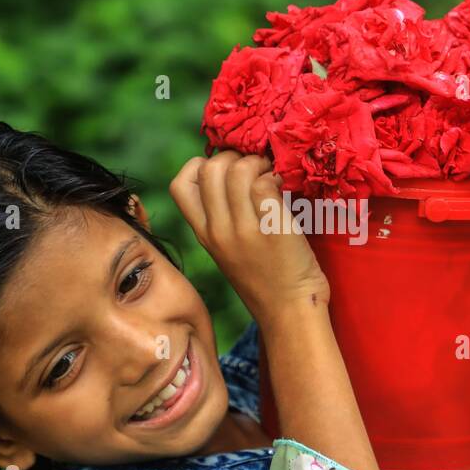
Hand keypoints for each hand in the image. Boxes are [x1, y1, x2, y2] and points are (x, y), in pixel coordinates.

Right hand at [169, 151, 329, 325]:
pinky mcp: (271, 229)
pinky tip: (284, 189)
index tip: (226, 171)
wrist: (290, 312)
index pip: (179, 185)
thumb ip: (223, 219)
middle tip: (257, 169)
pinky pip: (265, 183)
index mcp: (204, 234)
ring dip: (259, 164)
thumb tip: (233, 175)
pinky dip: (275, 178)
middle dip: (235, 157)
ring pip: (238, 170)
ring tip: (272, 176)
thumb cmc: (266, 281)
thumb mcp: (229, 251)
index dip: (202, 166)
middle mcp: (218, 230)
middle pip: (211, 167)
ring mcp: (244, 230)